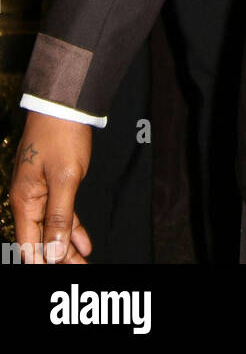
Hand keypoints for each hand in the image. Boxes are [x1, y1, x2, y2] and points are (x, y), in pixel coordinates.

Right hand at [9, 113, 92, 263]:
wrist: (65, 104)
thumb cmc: (62, 136)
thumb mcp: (65, 177)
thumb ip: (59, 216)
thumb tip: (54, 252)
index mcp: (24, 200)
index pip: (29, 245)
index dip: (43, 263)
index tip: (60, 276)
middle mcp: (28, 199)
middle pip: (41, 238)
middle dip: (59, 258)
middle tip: (80, 272)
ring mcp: (40, 191)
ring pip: (53, 227)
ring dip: (67, 246)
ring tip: (84, 265)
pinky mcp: (53, 182)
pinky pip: (62, 212)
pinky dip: (73, 227)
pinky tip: (84, 244)